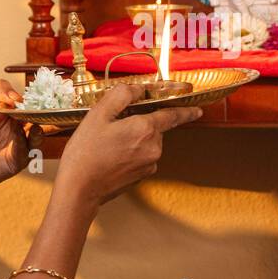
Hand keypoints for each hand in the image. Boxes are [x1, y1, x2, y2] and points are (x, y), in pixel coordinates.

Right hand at [55, 83, 201, 208]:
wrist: (79, 189)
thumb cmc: (86, 152)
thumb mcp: (99, 114)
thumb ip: (122, 95)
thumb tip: (139, 89)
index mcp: (145, 128)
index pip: (173, 115)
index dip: (186, 111)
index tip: (197, 111)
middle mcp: (154, 147)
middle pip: (154, 127)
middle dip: (140, 123)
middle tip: (114, 126)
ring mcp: (149, 163)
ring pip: (147, 142)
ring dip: (134, 138)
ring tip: (108, 143)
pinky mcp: (142, 175)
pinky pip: (142, 156)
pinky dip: (131, 152)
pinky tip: (111, 155)